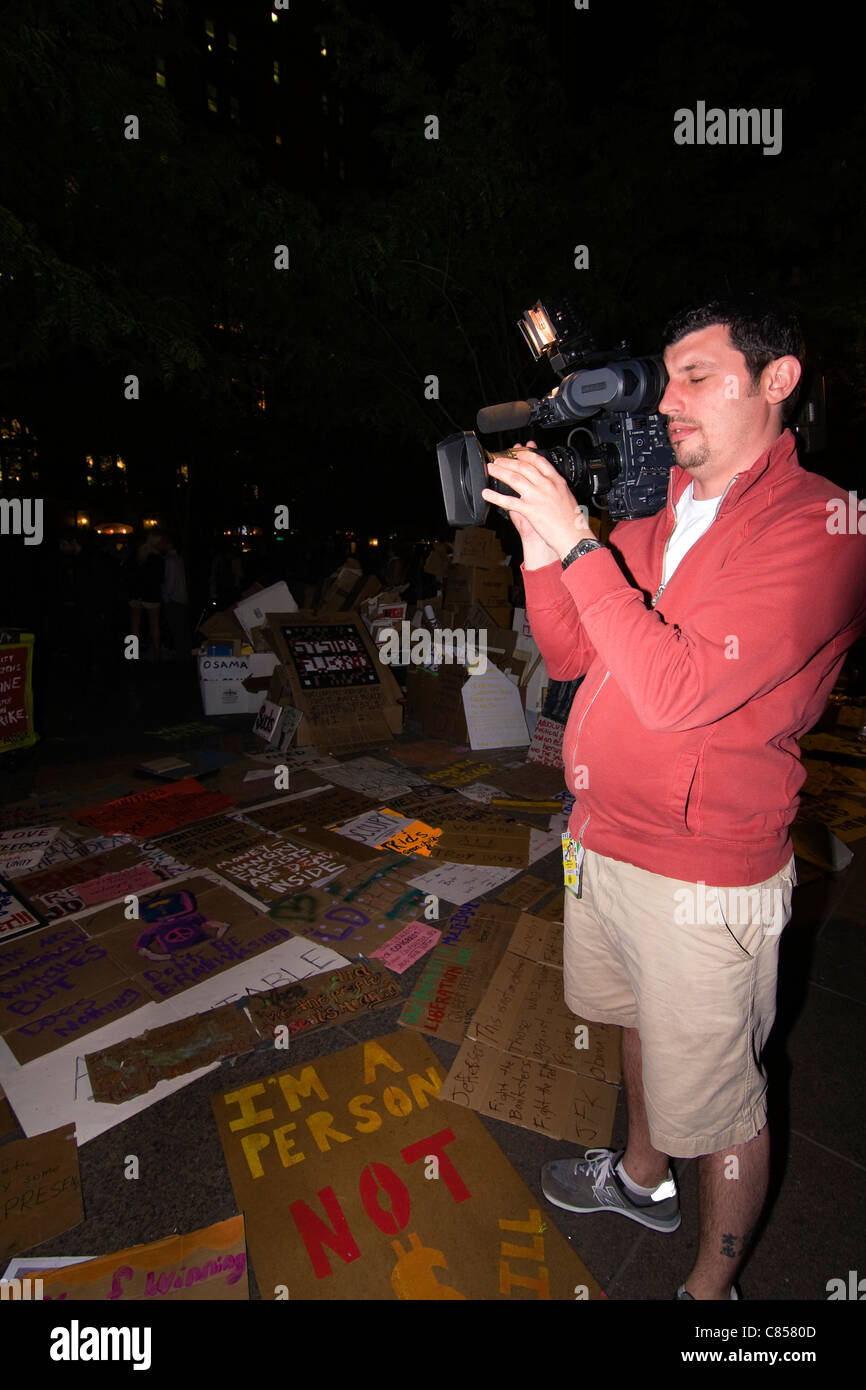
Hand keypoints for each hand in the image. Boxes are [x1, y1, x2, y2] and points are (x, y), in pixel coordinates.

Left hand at [484, 445, 595, 559]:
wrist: (574, 536)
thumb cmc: (572, 520)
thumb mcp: (567, 496)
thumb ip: (554, 487)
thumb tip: (543, 484)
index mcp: (557, 481)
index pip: (539, 461)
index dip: (526, 455)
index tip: (518, 453)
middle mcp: (546, 486)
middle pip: (523, 467)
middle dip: (508, 462)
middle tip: (499, 460)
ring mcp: (537, 497)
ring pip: (514, 478)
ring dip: (500, 472)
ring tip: (491, 469)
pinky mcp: (530, 510)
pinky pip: (508, 501)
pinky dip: (495, 497)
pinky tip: (487, 494)